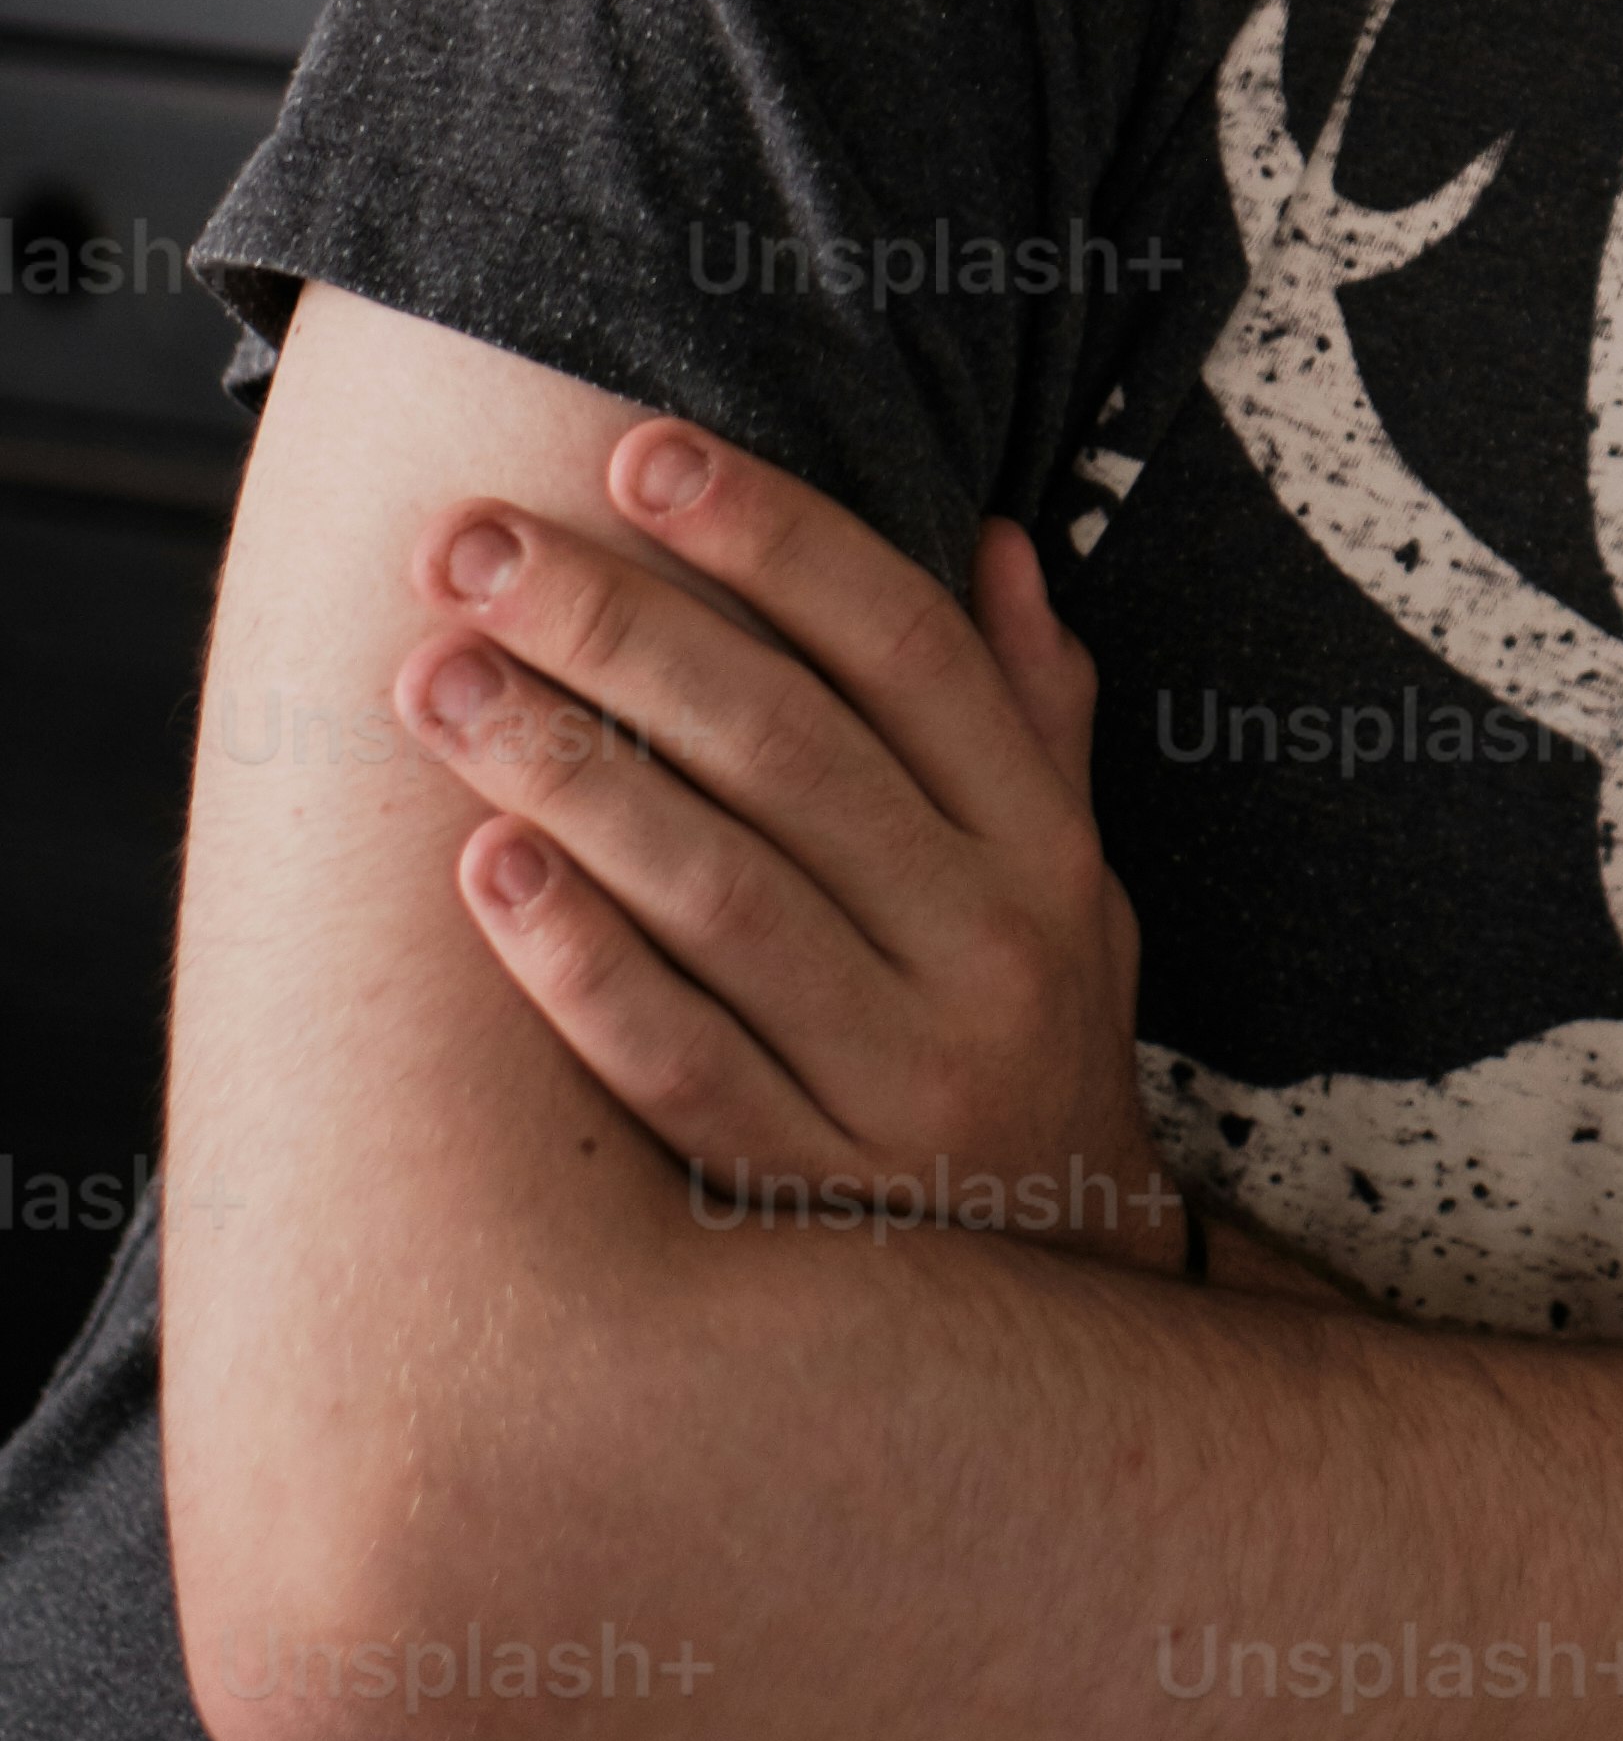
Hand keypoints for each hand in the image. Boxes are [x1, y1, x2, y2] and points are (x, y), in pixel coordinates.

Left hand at [391, 417, 1185, 1273]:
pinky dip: (580, 962)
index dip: (773, 536)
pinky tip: (483, 866)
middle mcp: (987, 947)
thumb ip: (1029, 718)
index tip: (636, 450)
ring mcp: (904, 1075)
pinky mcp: (809, 1190)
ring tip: (433, 675)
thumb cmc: (1025, 1036)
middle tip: (470, 545)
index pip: (904, 647)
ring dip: (565, 768)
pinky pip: (680, 1060)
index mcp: (1040, 844)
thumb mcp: (1071, 876)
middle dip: (619, 625)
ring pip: (718, 890)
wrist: (1061, 1289)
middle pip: (789, 746)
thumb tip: (996, 542)